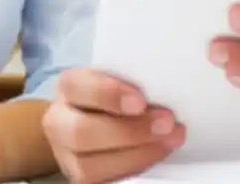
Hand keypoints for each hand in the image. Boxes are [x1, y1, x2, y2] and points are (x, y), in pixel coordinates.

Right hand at [42, 69, 185, 183]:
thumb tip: (180, 66)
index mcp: (69, 87)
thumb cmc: (118, 92)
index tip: (141, 101)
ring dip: (137, 155)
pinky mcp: (80, 178)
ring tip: (171, 140)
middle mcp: (59, 121)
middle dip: (129, 132)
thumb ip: (136, 73)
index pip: (79, 87)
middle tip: (168, 123)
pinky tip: (158, 156)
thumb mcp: (121, 75)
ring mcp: (67, 155)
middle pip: (81, 133)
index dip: (108, 95)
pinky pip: (103, 182)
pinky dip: (134, 170)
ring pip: (89, 166)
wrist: (95, 118)